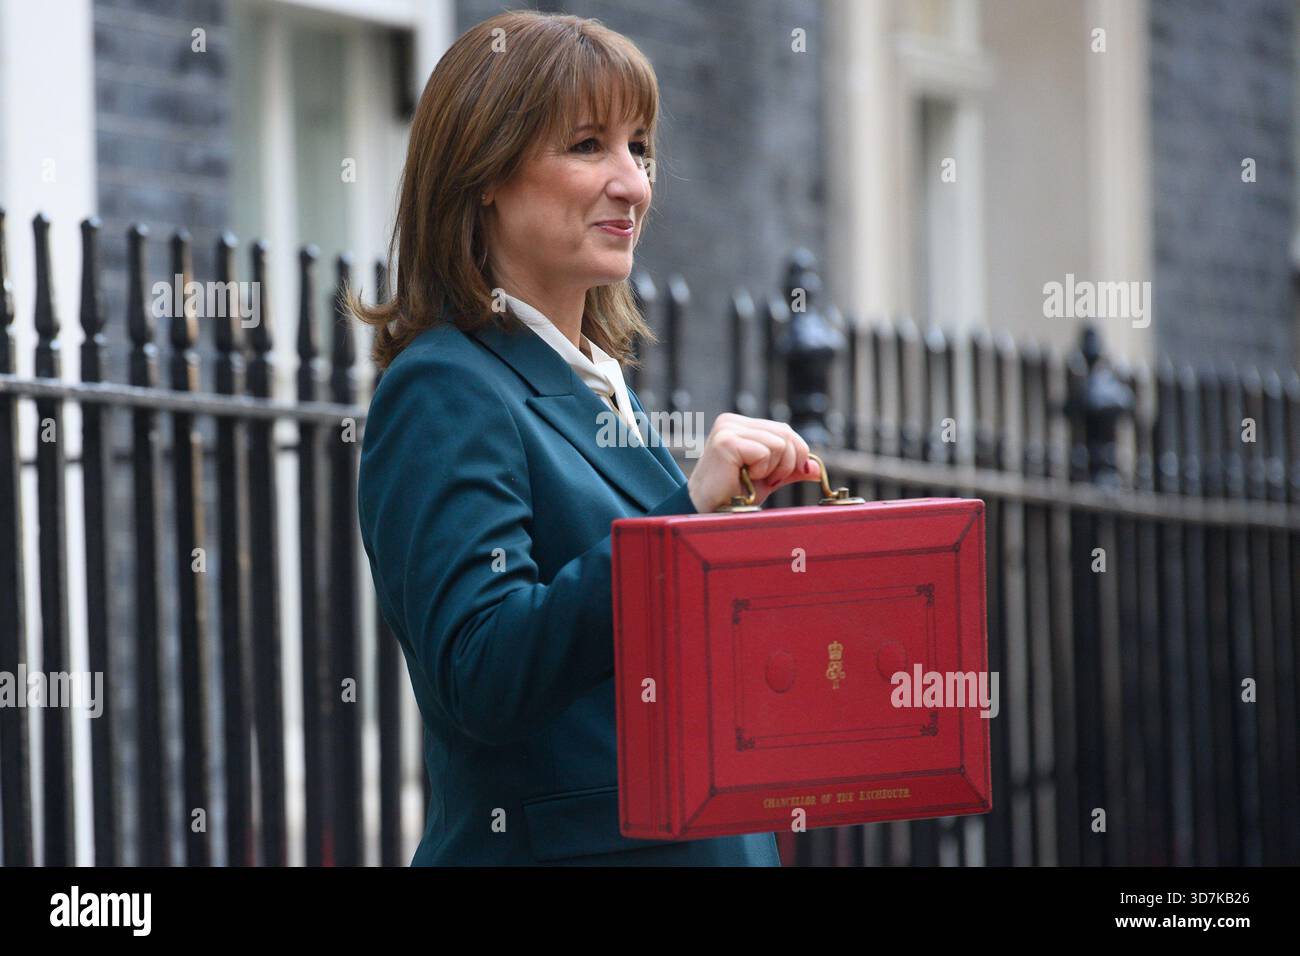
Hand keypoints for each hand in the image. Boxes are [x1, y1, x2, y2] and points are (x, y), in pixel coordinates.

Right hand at [686, 413, 821, 512]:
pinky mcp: (726, 441)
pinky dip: (761, 470)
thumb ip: (791, 468)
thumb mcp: (768, 477)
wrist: (708, 510)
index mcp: (741, 424)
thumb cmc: (734, 494)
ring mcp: (727, 429)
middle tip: (766, 480)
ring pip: (779, 443)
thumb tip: (816, 468)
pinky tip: (743, 477)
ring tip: (751, 478)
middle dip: (786, 463)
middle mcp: (732, 421)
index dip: (794, 453)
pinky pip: (765, 452)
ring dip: (772, 469)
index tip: (780, 476)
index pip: (784, 430)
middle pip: (785, 434)